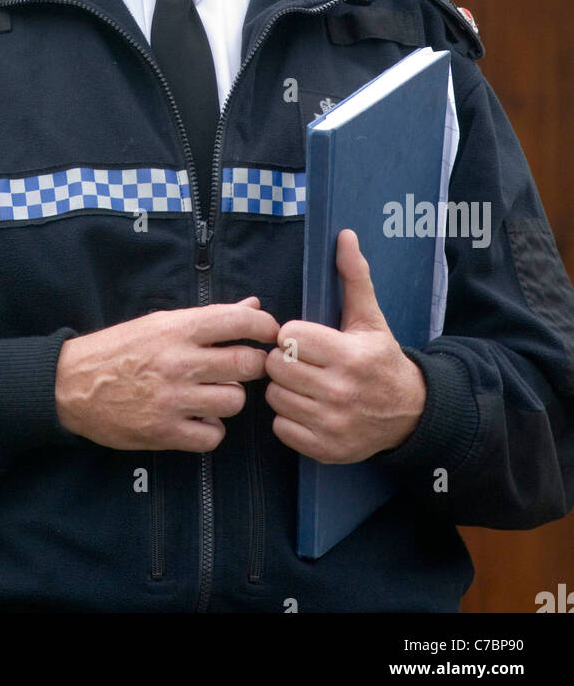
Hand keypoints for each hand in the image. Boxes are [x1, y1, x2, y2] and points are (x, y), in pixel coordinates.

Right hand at [55, 297, 279, 452]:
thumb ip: (209, 318)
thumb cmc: (119, 349)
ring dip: (230, 398)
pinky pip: (213, 435)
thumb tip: (253, 306)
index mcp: (178, 329)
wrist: (72, 384)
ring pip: (235, 401)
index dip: (264, 327)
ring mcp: (173, 399)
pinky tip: (197, 418)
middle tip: (243, 367)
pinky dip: (211, 429)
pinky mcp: (165, 432)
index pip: (240, 322)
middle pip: (247, 365)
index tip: (267, 334)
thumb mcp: (160, 322)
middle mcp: (179, 362)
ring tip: (212, 393)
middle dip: (254, 365)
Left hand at [265, 229, 426, 461]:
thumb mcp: (370, 318)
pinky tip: (308, 407)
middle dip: (284, 360)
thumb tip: (343, 235)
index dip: (292, 335)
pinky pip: (281, 427)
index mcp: (349, 355)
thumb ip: (353, 277)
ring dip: (284, 389)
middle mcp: (340, 391)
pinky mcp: (326, 449)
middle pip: (277, 367)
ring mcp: (332, 424)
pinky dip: (289, 418)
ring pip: (275, 397)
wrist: (410, 414)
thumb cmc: (381, 359)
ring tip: (305, 384)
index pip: (289, 337)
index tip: (306, 339)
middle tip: (302, 362)